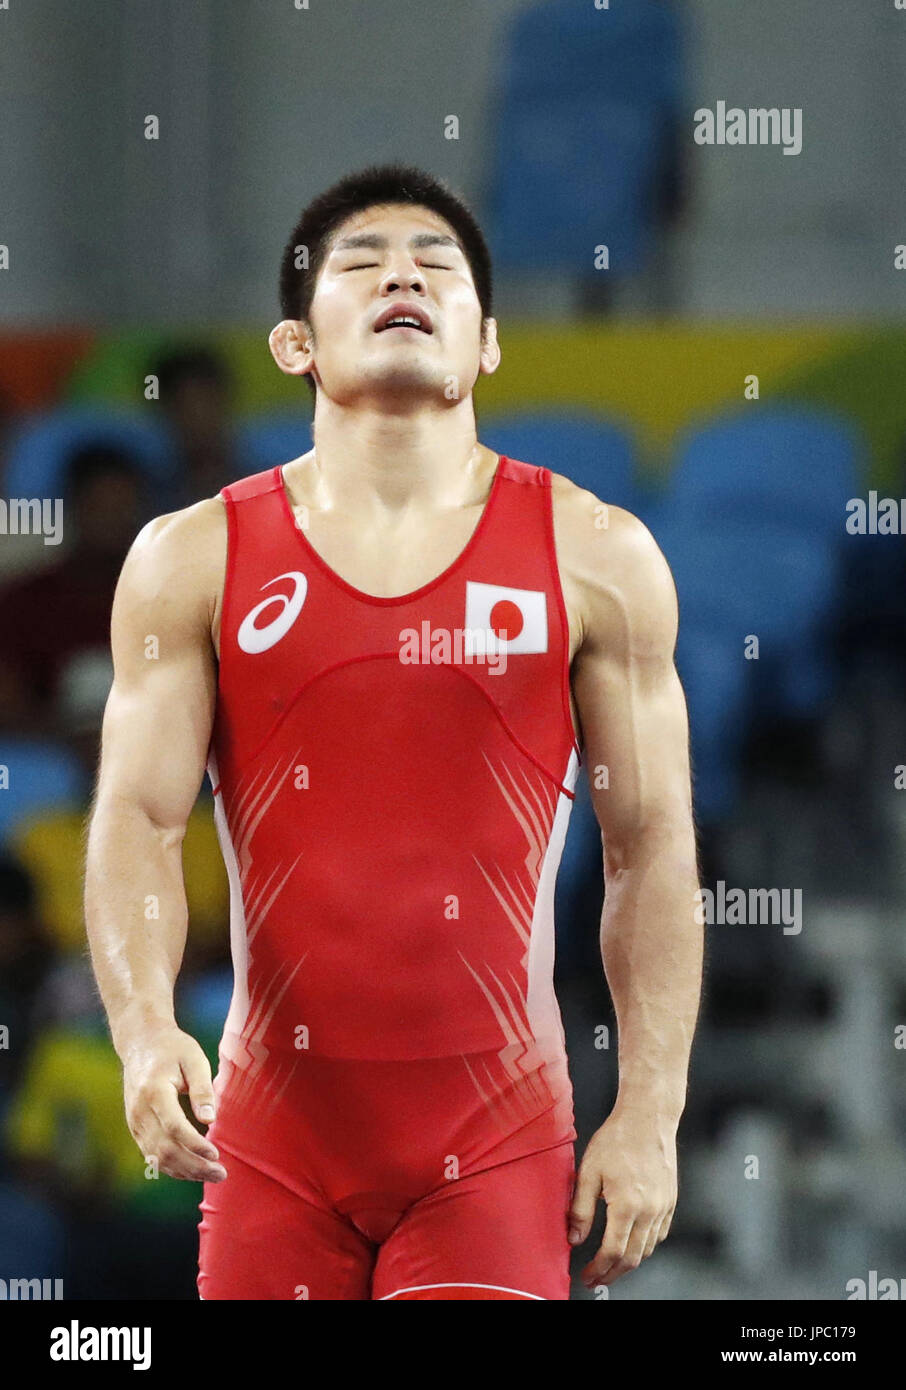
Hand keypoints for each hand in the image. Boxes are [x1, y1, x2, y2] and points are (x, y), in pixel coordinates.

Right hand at [121, 1024, 227, 1182]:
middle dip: (194, 1166)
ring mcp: (134, 1122)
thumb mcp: (194, 1059)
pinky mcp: (135, 1128)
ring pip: (157, 1157)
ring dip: (185, 1171)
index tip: (216, 1155)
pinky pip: (152, 1155)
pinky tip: (194, 1170)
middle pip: (165, 1148)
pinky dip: (173, 1167)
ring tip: (213, 1175)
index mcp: (154, 1091)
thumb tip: (210, 1120)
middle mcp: (140, 1111)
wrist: (141, 1043)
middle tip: (221, 1173)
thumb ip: (202, 1088)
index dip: (195, 1145)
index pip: (174, 1126)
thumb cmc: (173, 1049)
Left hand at [568, 1107, 676, 1288]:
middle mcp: (649, 1211)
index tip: (587, 1275)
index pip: (613, 1252)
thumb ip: (581, 1209)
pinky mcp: (671, 1201)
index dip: (598, 1268)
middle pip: (632, 1258)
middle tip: (597, 1278)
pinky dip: (645, 1245)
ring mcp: (663, 1207)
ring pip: (647, 1249)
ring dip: (629, 1262)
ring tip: (611, 1264)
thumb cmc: (617, 1139)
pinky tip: (632, 1242)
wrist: (647, 1118)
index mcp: (626, 1205)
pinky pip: (659, 1234)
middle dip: (613, 1273)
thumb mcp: (588, 1171)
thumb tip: (574, 1239)